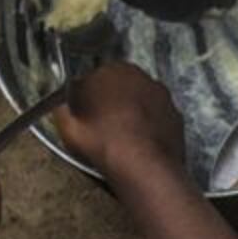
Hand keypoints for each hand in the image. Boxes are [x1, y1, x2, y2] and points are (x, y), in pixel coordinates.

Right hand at [54, 62, 187, 180]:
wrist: (144, 167)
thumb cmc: (104, 143)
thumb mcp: (69, 128)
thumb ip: (62, 110)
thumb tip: (61, 106)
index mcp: (110, 71)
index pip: (91, 80)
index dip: (86, 100)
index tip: (84, 117)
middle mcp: (139, 76)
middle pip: (119, 88)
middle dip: (110, 103)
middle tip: (103, 128)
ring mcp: (161, 94)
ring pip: (140, 101)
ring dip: (131, 113)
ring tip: (122, 137)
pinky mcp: (176, 113)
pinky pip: (157, 116)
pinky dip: (150, 125)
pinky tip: (141, 142)